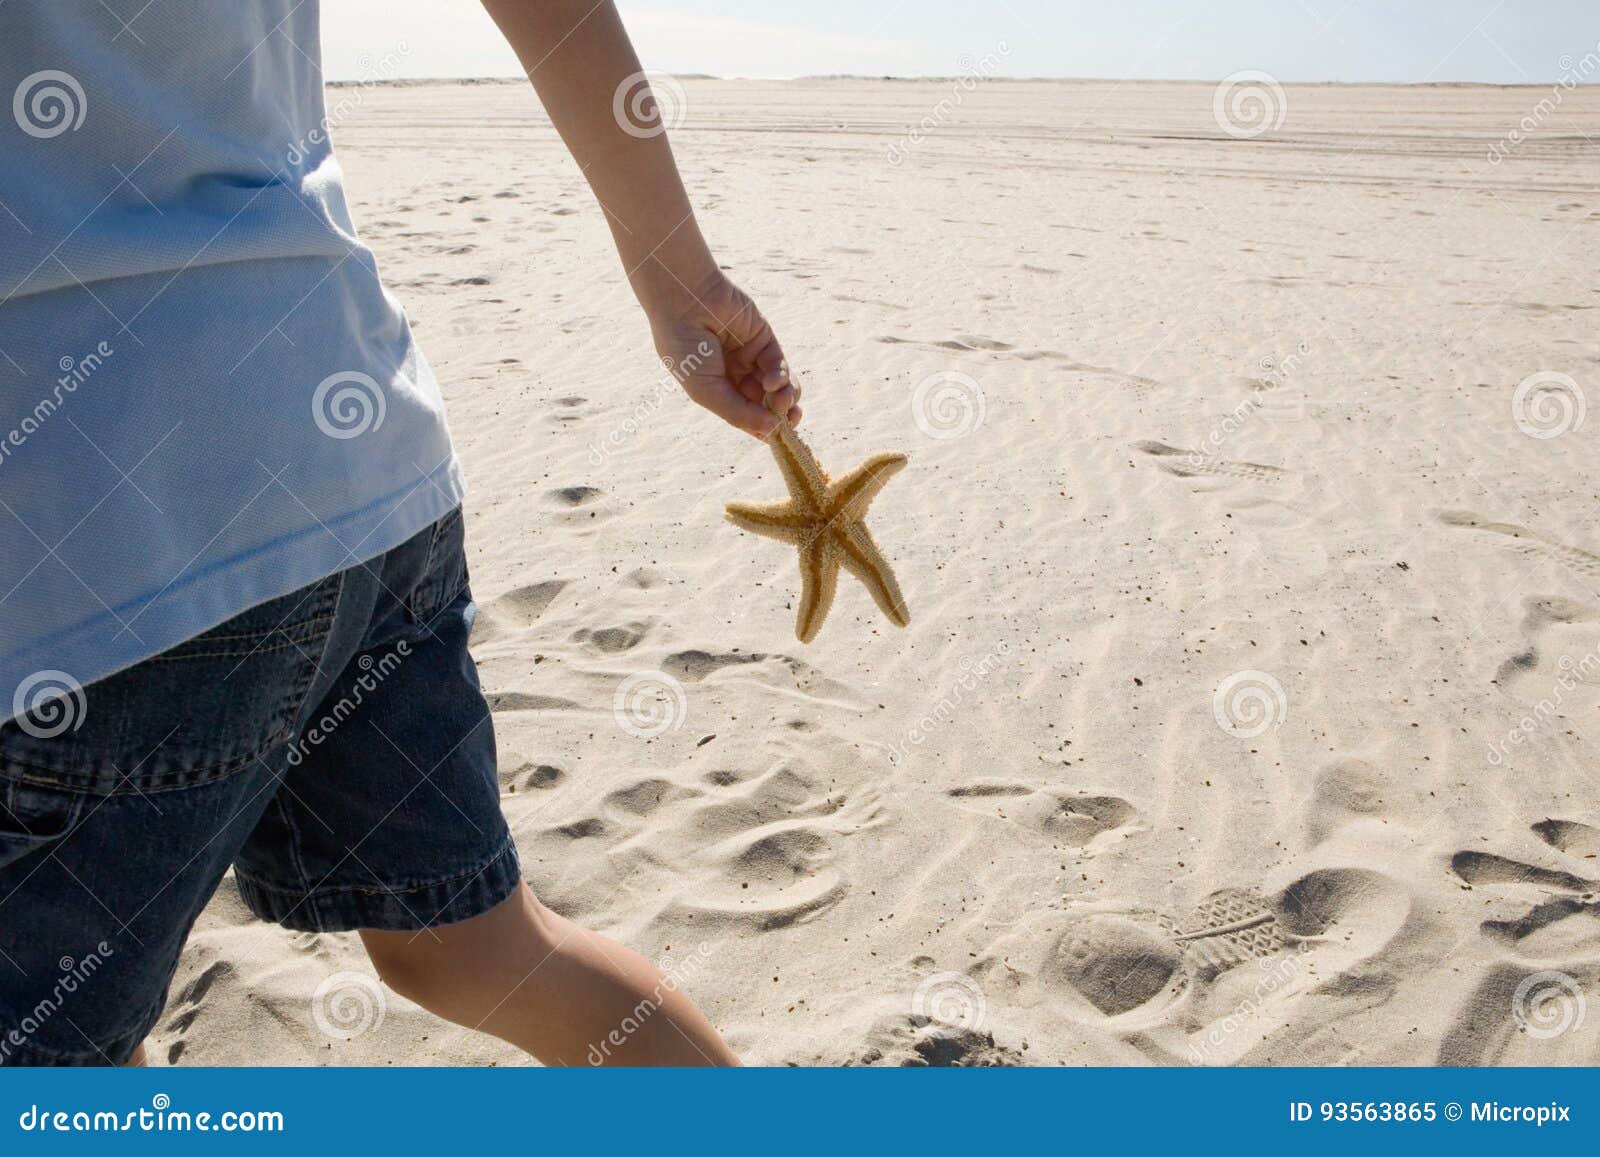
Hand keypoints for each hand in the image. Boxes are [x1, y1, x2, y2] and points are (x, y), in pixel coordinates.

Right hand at [646, 273, 800, 438]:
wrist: (685, 303)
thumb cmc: (686, 349)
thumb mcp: (707, 391)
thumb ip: (738, 413)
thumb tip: (772, 432)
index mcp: (715, 389)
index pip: (744, 414)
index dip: (762, 428)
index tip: (777, 439)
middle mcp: (733, 374)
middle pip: (765, 402)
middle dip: (780, 414)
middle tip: (790, 422)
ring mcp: (749, 356)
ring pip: (777, 385)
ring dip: (785, 397)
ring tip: (782, 402)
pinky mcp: (763, 338)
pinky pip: (778, 363)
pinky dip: (781, 376)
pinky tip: (772, 382)